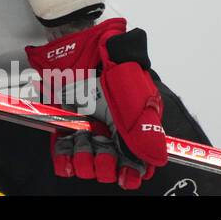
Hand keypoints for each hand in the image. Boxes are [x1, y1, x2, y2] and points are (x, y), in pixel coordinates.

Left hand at [24, 18, 166, 188]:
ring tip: (84, 149)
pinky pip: (64, 150)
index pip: (137, 160)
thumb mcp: (135, 95)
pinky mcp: (65, 122)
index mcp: (134, 124)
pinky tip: (66, 161)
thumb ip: (145, 128)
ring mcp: (88, 126)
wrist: (80, 43)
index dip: (132, 172)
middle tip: (103, 157)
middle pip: (110, 164)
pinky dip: (64, 160)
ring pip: (87, 160)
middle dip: (106, 166)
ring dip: (85, 161)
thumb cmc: (112, 63)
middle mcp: (112, 128)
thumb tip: (156, 159)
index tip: (126, 176)